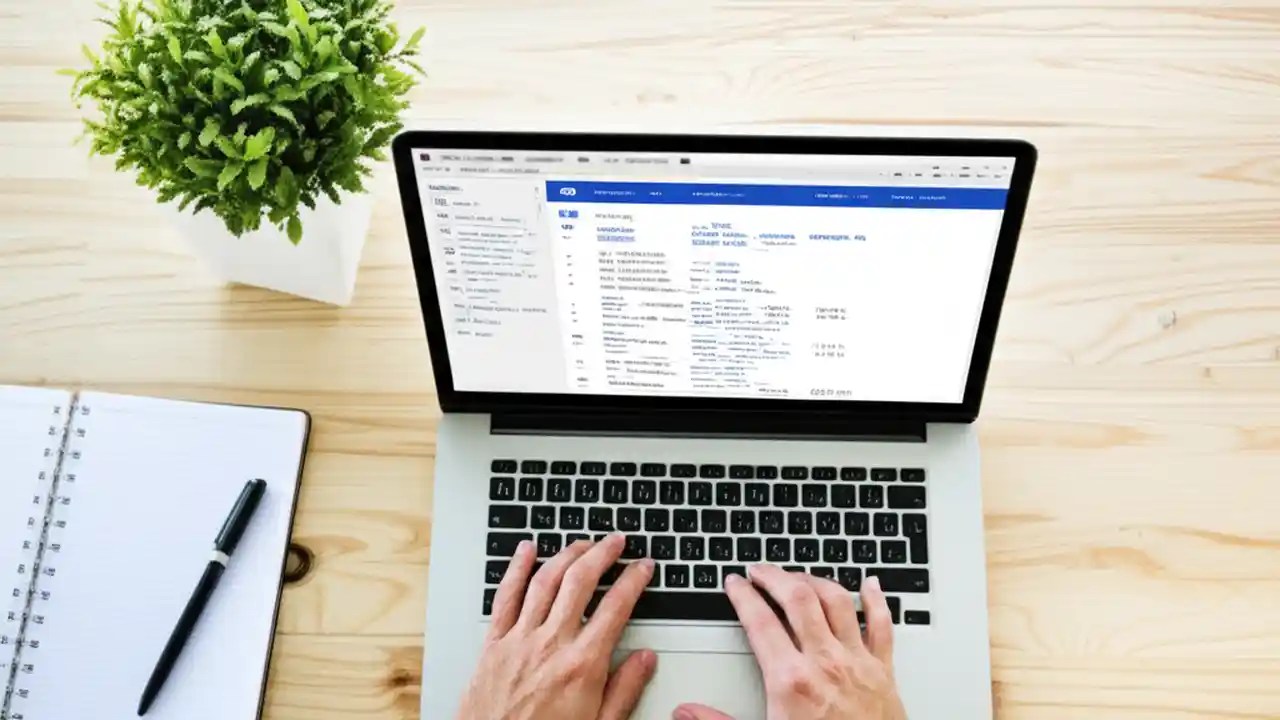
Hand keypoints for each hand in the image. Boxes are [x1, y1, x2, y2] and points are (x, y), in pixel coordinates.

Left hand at [456, 535, 657, 719]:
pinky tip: (526, 550)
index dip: (634, 580)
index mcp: (582, 665)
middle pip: (581, 581)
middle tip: (616, 541)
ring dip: (567, 554)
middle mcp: (550, 645)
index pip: (616, 607)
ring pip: (545, 580)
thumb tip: (645, 659)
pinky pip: (505, 596)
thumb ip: (624, 690)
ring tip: (583, 542)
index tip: (643, 567)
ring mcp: (519, 640)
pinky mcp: (493, 644)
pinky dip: (516, 568)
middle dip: (602, 553)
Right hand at [674, 568, 906, 719]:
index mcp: (790, 682)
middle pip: (798, 598)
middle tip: (760, 570)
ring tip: (799, 575)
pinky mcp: (883, 672)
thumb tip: (686, 713)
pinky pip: (883, 625)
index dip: (743, 596)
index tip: (735, 584)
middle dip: (775, 577)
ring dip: (815, 580)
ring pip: (837, 602)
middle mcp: (824, 664)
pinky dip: (876, 600)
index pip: (759, 622)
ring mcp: (856, 663)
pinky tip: (870, 584)